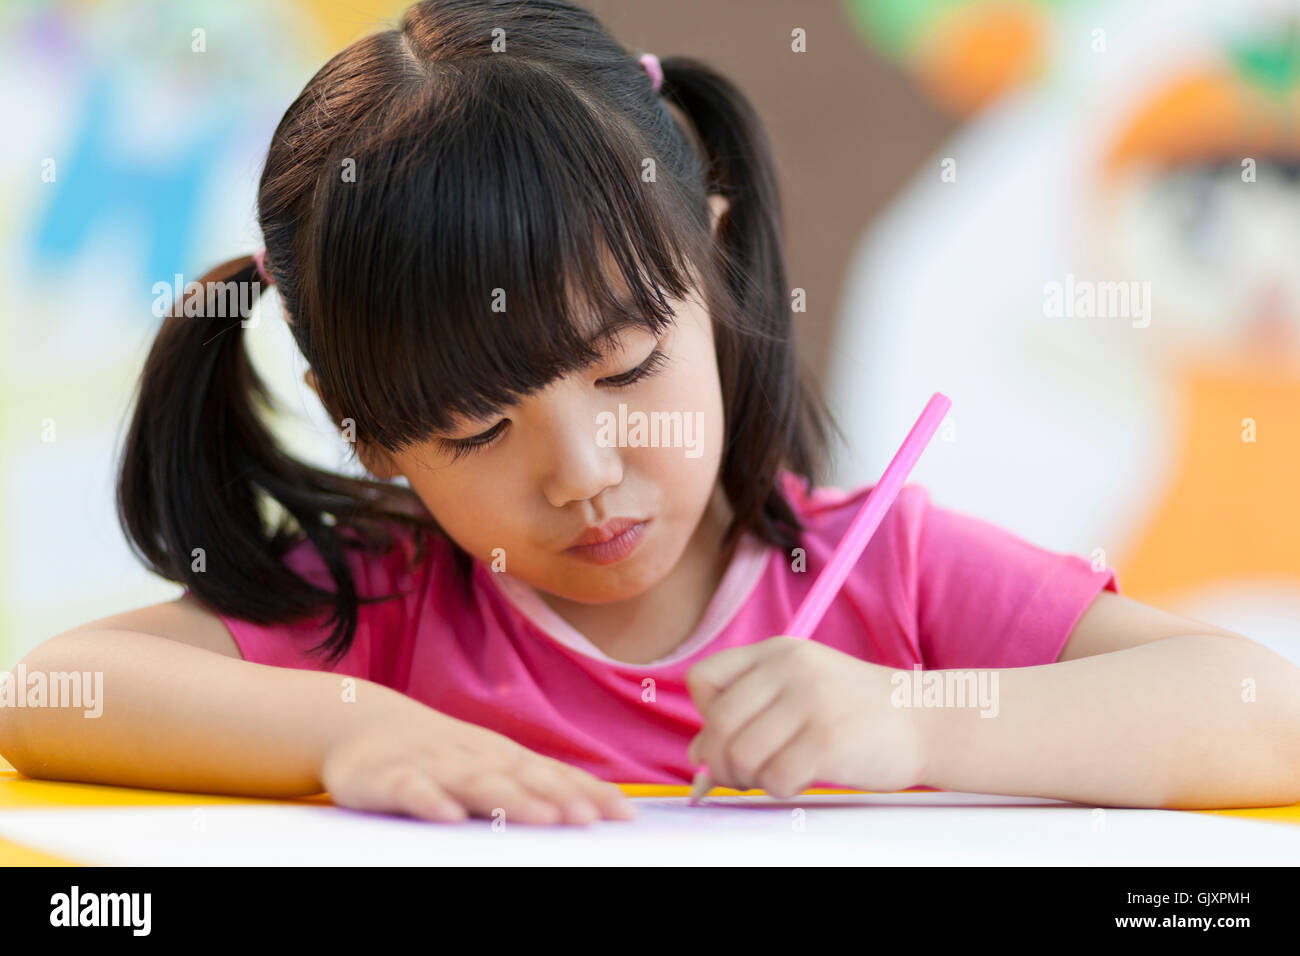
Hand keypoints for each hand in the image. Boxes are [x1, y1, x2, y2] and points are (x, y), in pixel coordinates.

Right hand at [320, 711, 636, 824]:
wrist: (356, 722)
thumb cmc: (436, 752)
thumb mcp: (486, 763)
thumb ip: (532, 782)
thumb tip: (592, 806)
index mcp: (500, 755)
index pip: (553, 774)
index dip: (588, 793)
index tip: (624, 815)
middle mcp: (473, 756)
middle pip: (522, 777)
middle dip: (559, 798)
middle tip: (590, 820)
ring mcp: (432, 765)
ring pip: (475, 782)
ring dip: (510, 799)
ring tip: (542, 818)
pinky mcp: (386, 777)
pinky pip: (410, 790)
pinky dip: (430, 800)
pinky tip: (449, 816)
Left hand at [685, 637, 928, 797]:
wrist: (925, 719)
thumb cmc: (855, 711)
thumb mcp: (801, 690)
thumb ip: (749, 712)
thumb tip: (696, 755)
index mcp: (777, 651)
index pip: (703, 679)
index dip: (706, 715)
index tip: (734, 732)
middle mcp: (789, 670)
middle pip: (717, 725)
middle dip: (721, 761)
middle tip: (743, 774)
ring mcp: (810, 702)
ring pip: (740, 756)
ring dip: (749, 779)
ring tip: (773, 776)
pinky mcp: (828, 739)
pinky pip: (774, 778)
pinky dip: (779, 790)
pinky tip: (799, 780)